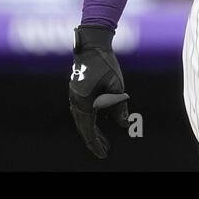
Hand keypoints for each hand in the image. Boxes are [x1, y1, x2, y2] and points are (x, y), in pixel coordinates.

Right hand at [68, 25, 129, 157]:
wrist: (92, 44)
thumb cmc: (106, 63)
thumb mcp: (117, 86)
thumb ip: (119, 107)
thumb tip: (124, 125)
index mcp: (84, 102)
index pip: (89, 129)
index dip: (96, 144)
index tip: (103, 154)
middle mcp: (75, 101)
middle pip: (83, 127)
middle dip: (94, 140)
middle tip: (104, 151)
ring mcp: (74, 96)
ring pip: (82, 120)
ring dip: (91, 131)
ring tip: (102, 141)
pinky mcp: (76, 91)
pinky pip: (81, 111)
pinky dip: (89, 120)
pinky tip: (96, 123)